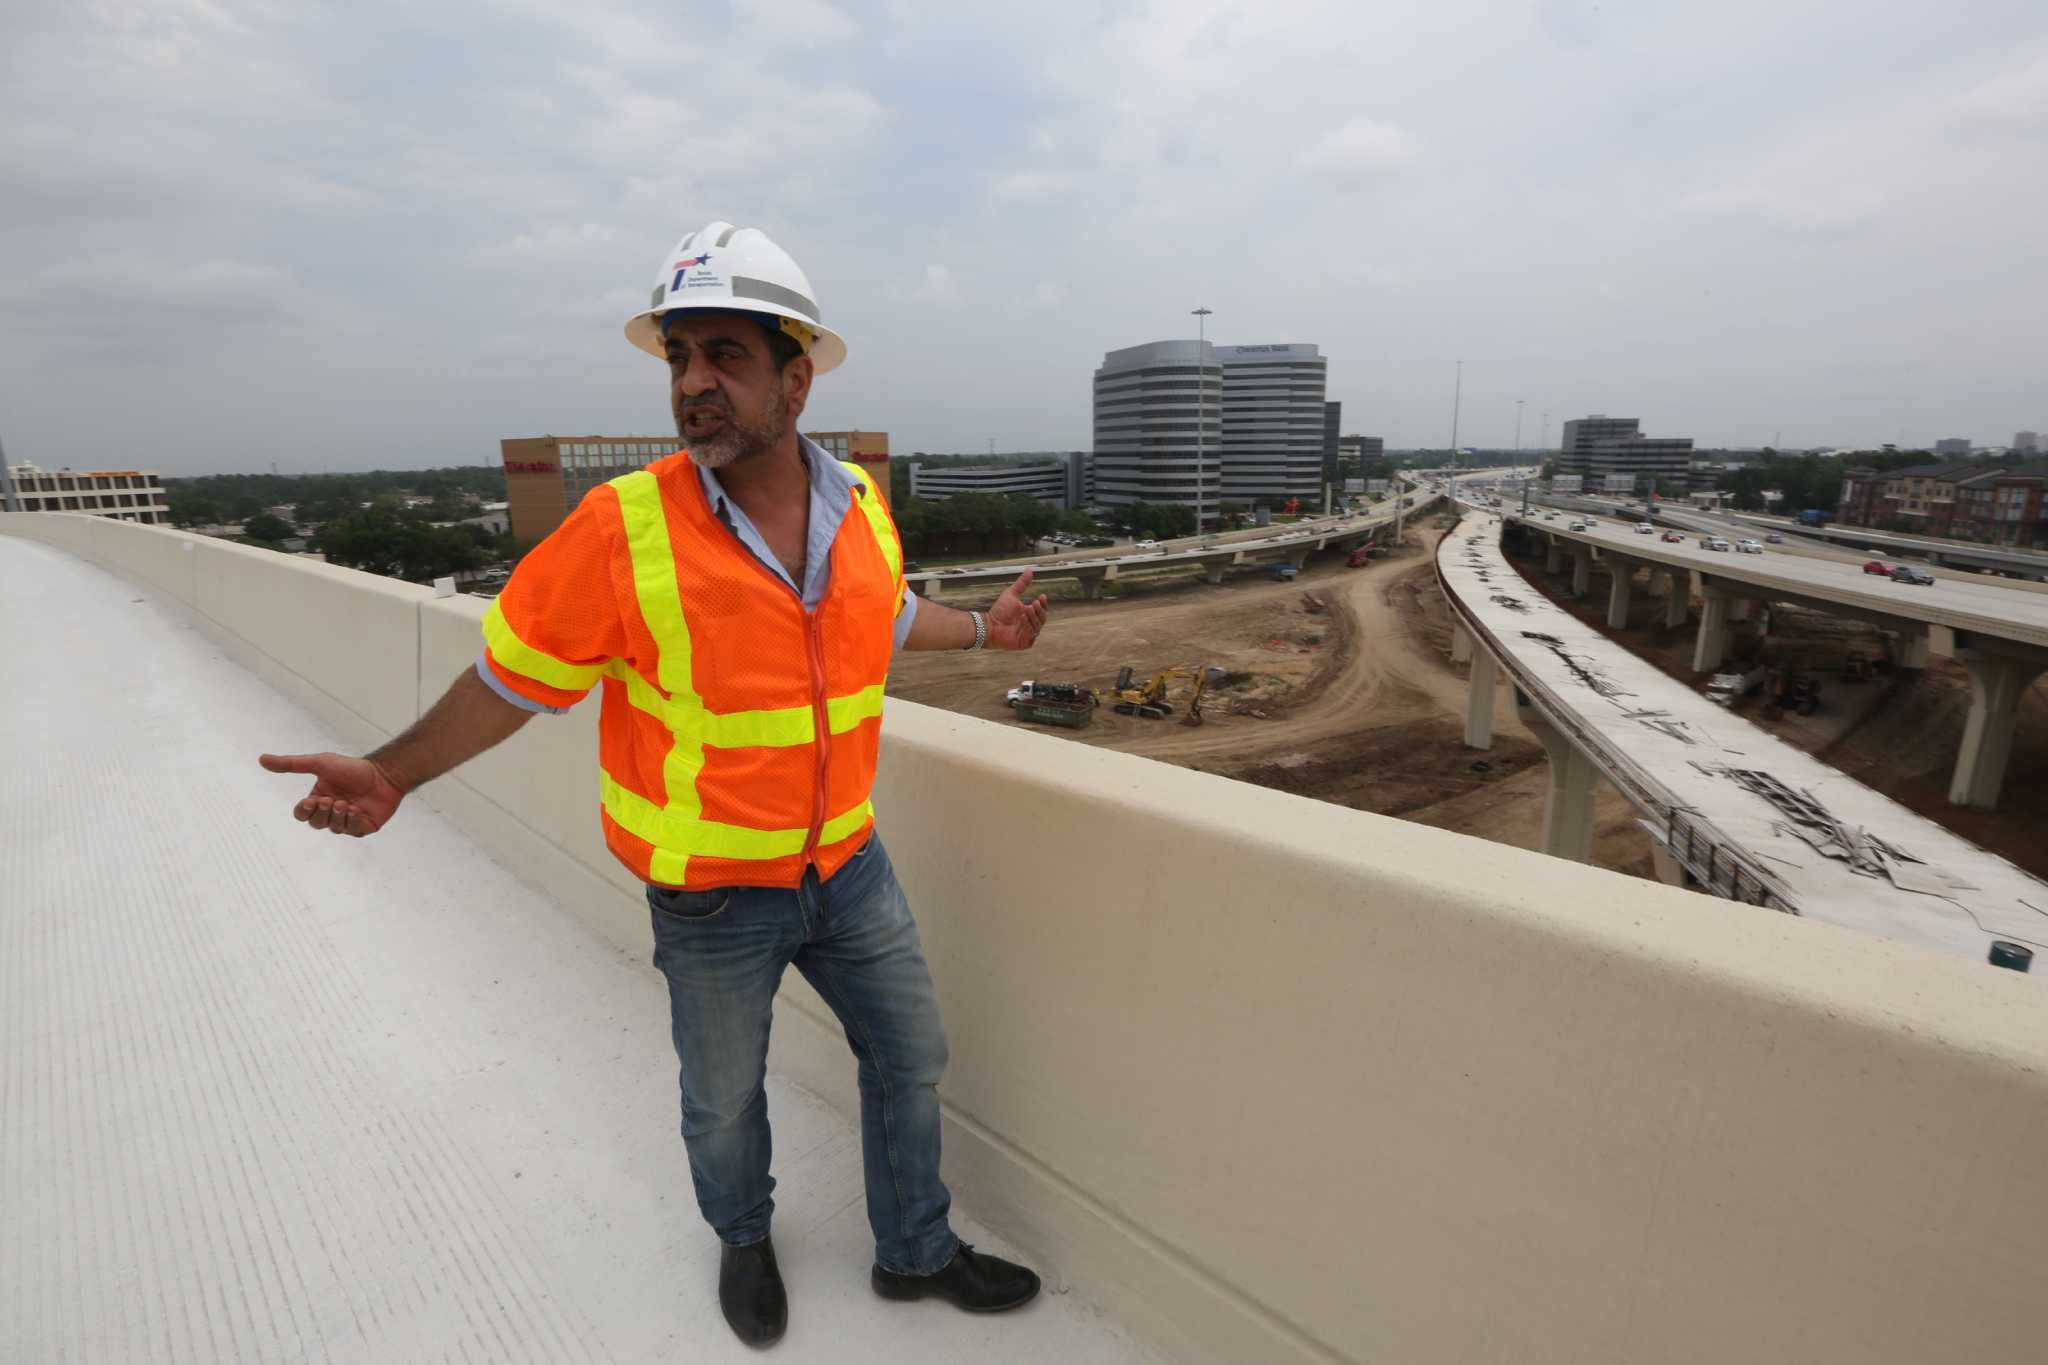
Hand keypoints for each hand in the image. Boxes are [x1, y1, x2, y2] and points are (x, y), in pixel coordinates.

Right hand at [258, 751, 406, 836]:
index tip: (313, 800)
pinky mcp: (363, 827)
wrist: (383, 773)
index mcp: (319, 799)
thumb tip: (261, 759)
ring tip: (346, 803)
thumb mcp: (319, 764)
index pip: (302, 814)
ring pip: (332, 829)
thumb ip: (291, 764)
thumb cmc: (352, 768)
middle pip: (315, 824)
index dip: (304, 811)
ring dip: (336, 817)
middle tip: (331, 800)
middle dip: (321, 813)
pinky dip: (351, 822)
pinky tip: (356, 810)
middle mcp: (331, 811)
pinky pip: (351, 832)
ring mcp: (347, 821)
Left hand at [986, 570, 1049, 649]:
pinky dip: (1029, 628)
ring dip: (1033, 617)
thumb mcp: (1011, 594)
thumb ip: (1021, 583)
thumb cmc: (998, 611)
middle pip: (1042, 618)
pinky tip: (1024, 620)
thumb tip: (1029, 570)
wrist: (988, 625)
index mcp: (1029, 614)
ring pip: (1038, 626)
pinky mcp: (1025, 643)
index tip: (1042, 596)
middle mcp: (1031, 624)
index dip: (1043, 603)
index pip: (1042, 609)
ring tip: (1027, 609)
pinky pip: (1032, 636)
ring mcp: (1028, 634)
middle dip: (1039, 610)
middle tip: (1034, 603)